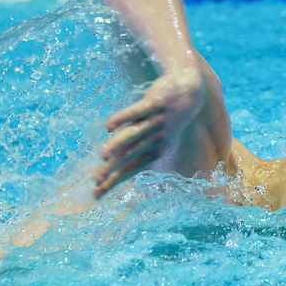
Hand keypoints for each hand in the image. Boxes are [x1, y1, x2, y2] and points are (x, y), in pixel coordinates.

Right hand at [93, 69, 205, 196]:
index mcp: (156, 151)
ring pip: (134, 135)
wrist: (190, 92)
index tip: (97, 192)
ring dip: (118, 145)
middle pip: (130, 156)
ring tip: (103, 156)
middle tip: (96, 180)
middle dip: (113, 169)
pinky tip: (108, 126)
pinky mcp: (155, 103)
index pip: (131, 169)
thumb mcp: (151, 135)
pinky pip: (137, 111)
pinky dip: (123, 118)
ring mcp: (157, 121)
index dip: (114, 181)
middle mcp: (157, 139)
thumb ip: (132, 146)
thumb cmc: (165, 118)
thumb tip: (110, 161)